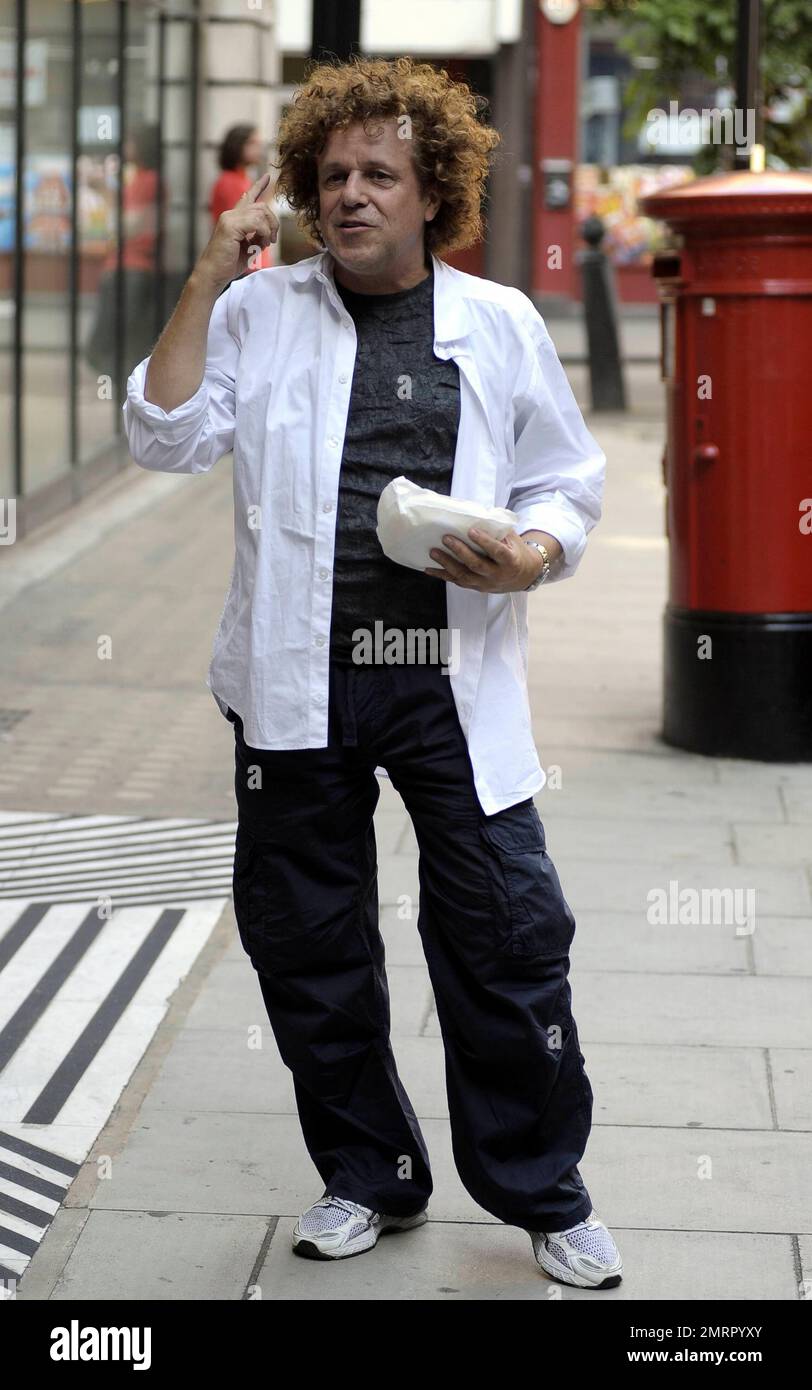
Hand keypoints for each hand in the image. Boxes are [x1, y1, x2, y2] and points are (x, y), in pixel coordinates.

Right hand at [195, 171, 278, 291]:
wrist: (212, 275)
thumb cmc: (228, 264)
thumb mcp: (248, 249)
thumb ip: (257, 238)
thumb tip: (268, 234)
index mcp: (233, 218)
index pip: (247, 197)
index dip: (258, 186)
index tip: (267, 176)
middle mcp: (230, 214)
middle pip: (261, 206)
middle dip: (273, 222)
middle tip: (272, 239)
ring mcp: (229, 218)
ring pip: (260, 213)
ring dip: (269, 229)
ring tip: (266, 244)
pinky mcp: (230, 226)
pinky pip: (256, 223)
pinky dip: (263, 233)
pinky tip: (262, 244)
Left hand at [423, 527, 546, 592]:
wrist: (523, 576)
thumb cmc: (515, 551)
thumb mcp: (512, 539)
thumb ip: (496, 529)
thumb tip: (475, 513)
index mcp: (510, 561)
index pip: (497, 552)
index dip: (485, 542)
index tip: (471, 531)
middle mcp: (497, 574)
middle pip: (477, 565)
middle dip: (460, 551)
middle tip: (446, 538)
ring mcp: (485, 583)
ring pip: (464, 576)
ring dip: (447, 564)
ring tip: (433, 552)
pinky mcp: (476, 587)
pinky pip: (457, 582)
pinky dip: (442, 575)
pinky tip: (429, 569)